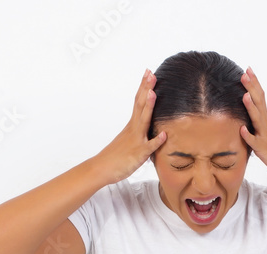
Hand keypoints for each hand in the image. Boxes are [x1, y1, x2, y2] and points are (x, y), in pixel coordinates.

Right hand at [94, 69, 167, 183]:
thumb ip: (139, 130)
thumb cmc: (116, 156)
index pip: (138, 101)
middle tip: (151, 74)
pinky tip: (164, 135)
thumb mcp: (129, 139)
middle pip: (140, 105)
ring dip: (148, 107)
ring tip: (153, 93)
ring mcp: (136, 140)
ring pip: (143, 121)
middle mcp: (133, 129)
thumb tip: (149, 124)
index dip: (144, 86)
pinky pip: (149, 147)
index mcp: (132, 124)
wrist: (102, 168)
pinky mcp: (138, 154)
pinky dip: (156, 141)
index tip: (148, 72)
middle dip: (146, 89)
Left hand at [239, 67, 266, 178]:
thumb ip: (259, 123)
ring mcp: (265, 136)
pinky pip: (254, 142)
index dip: (254, 84)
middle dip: (251, 88)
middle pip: (259, 102)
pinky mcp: (263, 149)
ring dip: (250, 107)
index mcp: (266, 120)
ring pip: (257, 119)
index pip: (260, 97)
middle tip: (245, 73)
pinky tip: (242, 129)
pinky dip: (248, 136)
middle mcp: (266, 124)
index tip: (247, 70)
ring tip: (244, 95)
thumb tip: (248, 116)